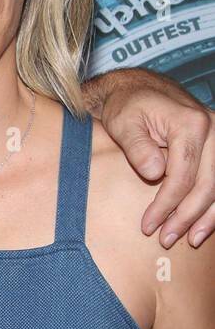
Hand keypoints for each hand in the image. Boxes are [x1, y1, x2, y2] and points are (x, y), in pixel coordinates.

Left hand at [92, 70, 214, 248]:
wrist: (139, 89)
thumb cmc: (127, 105)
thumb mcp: (122, 122)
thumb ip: (138, 147)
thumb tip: (155, 174)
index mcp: (190, 124)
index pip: (181, 176)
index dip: (166, 205)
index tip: (148, 226)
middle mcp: (213, 131)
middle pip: (207, 185)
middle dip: (187, 216)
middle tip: (167, 238)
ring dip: (207, 217)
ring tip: (190, 239)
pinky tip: (205, 223)